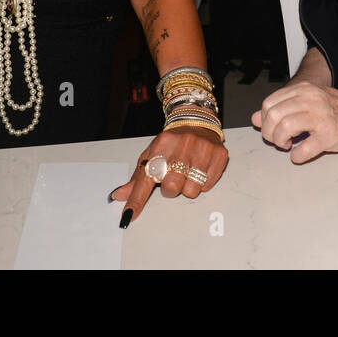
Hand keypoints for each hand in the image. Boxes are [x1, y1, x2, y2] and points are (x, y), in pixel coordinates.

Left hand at [110, 125, 227, 227]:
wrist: (196, 121)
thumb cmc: (172, 142)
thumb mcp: (152, 154)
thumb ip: (137, 179)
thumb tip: (119, 196)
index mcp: (161, 145)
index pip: (146, 177)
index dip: (137, 199)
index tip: (129, 215)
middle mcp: (182, 145)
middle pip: (171, 186)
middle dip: (170, 189)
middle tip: (172, 179)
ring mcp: (202, 149)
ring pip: (191, 190)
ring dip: (187, 187)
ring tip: (187, 173)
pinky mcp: (218, 154)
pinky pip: (207, 185)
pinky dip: (202, 183)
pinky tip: (199, 169)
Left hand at [250, 80, 337, 162]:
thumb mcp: (309, 103)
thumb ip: (282, 107)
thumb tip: (254, 118)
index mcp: (304, 90)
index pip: (269, 103)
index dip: (265, 120)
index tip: (272, 129)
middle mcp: (311, 99)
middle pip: (273, 116)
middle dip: (269, 133)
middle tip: (278, 140)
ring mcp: (320, 116)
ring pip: (283, 129)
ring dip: (280, 142)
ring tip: (288, 145)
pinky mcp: (329, 134)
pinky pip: (303, 149)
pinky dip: (297, 156)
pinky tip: (301, 154)